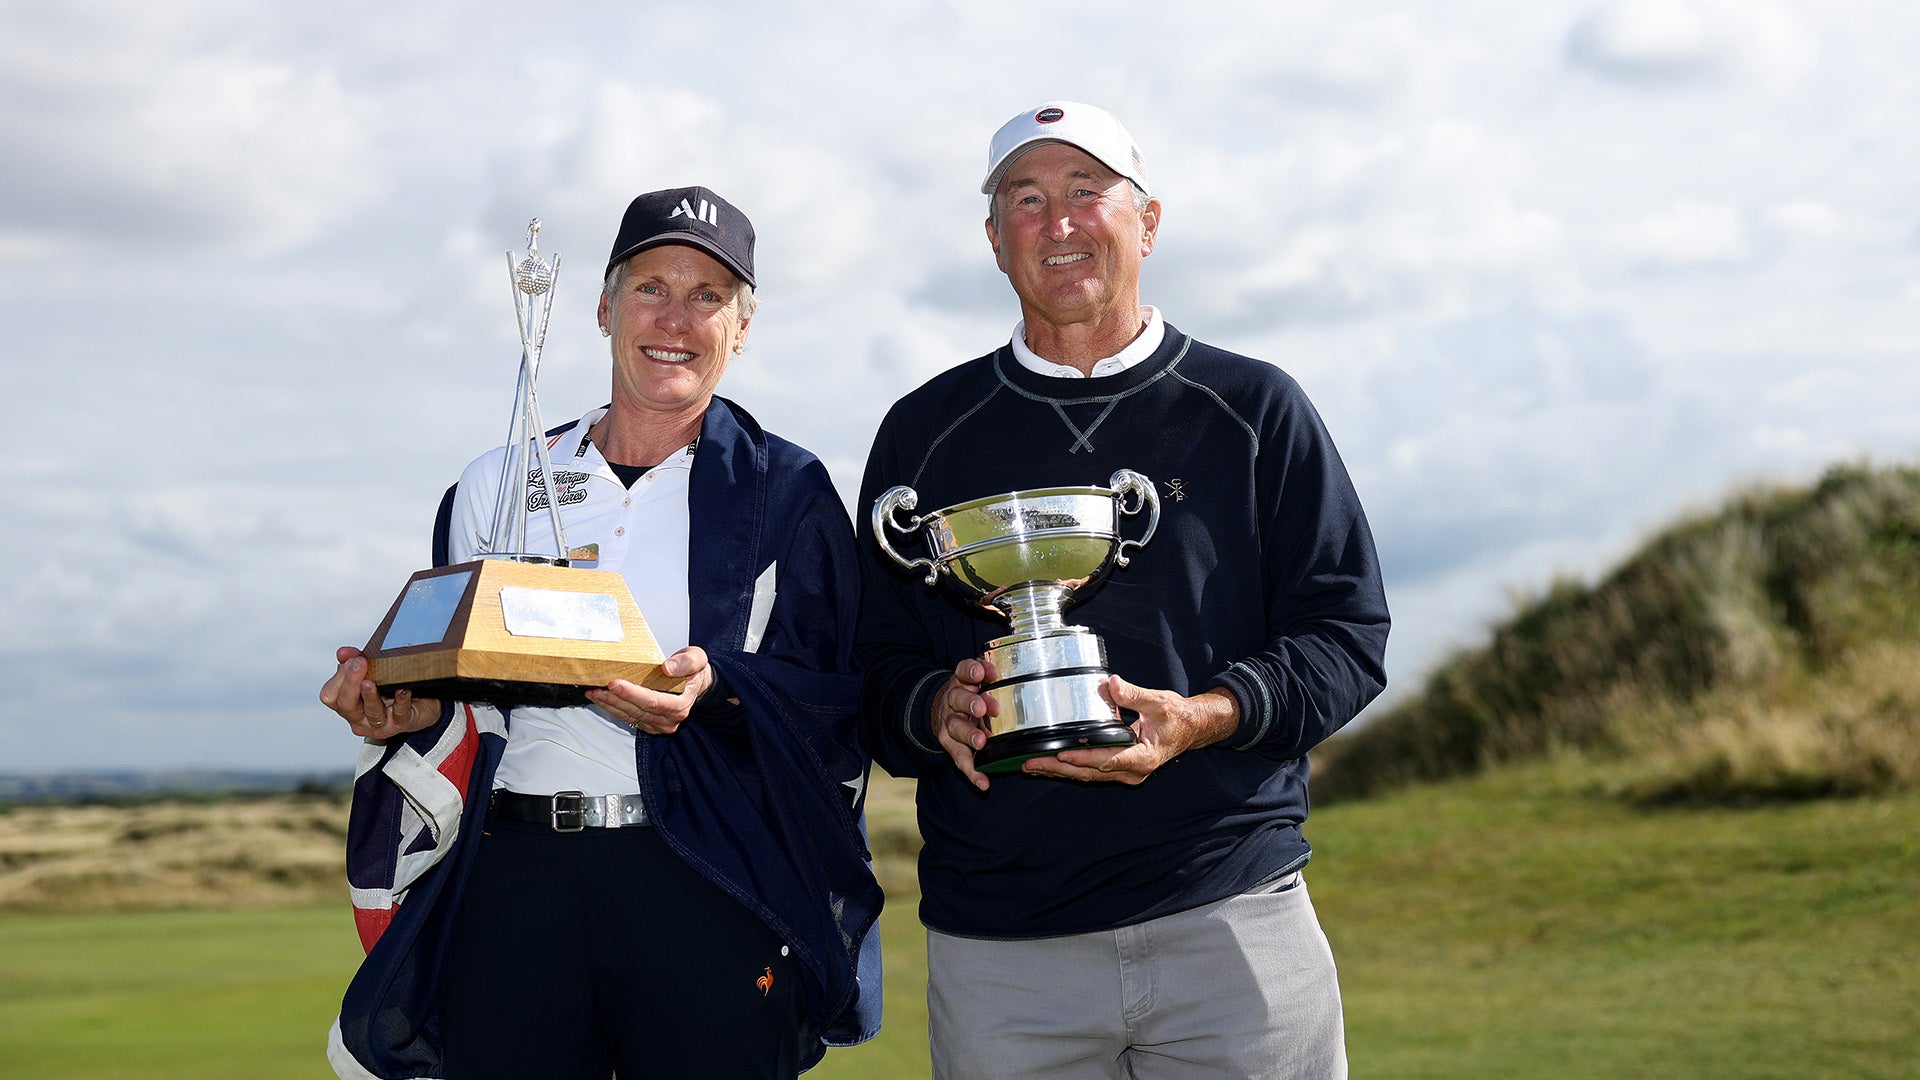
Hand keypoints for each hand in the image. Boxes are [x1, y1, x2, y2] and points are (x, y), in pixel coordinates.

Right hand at [319, 646, 442, 739]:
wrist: (421, 702)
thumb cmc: (389, 687)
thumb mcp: (370, 671)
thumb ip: (354, 660)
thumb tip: (343, 652)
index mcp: (347, 704)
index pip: (330, 695)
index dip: (339, 678)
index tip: (351, 659)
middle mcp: (359, 718)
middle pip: (346, 705)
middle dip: (351, 683)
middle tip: (359, 664)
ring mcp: (380, 724)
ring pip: (372, 713)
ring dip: (370, 696)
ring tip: (371, 682)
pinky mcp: (402, 724)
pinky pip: (400, 714)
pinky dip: (401, 701)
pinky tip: (402, 689)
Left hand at [587, 647, 714, 735]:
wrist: (694, 683)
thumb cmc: (693, 671)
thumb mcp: (696, 659)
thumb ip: (686, 662)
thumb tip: (668, 668)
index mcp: (680, 704)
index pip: (653, 701)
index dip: (632, 693)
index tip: (615, 683)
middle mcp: (669, 719)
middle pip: (637, 710)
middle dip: (615, 699)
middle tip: (598, 687)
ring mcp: (658, 724)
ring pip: (629, 715)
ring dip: (609, 704)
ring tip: (594, 692)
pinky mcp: (649, 724)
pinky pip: (628, 717)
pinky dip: (613, 708)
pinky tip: (602, 699)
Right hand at [932, 658, 998, 791]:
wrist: (938, 708)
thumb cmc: (968, 692)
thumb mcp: (974, 676)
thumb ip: (990, 671)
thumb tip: (1018, 664)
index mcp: (961, 681)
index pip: (963, 671)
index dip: (972, 671)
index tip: (981, 675)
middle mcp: (952, 701)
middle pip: (958, 700)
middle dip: (971, 703)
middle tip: (982, 708)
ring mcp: (949, 723)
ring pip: (956, 727)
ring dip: (969, 734)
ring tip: (981, 742)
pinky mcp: (949, 744)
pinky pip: (960, 759)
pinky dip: (972, 772)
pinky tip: (983, 783)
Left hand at [1023, 679, 1238, 784]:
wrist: (1190, 729)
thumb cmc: (1176, 716)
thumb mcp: (1158, 701)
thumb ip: (1133, 695)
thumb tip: (1112, 685)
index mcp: (1143, 757)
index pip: (1107, 759)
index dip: (1082, 757)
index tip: (1059, 753)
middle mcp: (1133, 771)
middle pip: (1090, 773)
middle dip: (1059, 768)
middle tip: (1031, 764)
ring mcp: (1125, 772)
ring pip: (1088, 776)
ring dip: (1060, 771)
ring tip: (1032, 767)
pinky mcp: (1119, 768)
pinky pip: (1091, 771)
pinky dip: (1070, 768)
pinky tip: (1050, 763)